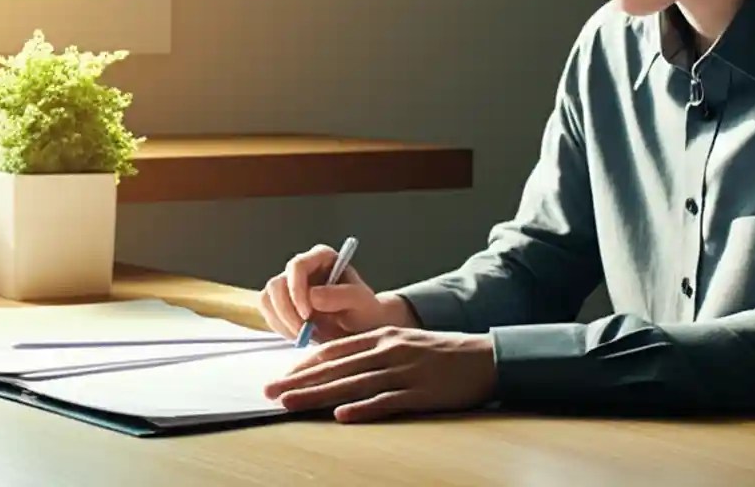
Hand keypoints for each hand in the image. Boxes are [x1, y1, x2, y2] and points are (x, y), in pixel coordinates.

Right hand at [258, 244, 417, 342]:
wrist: (359, 329)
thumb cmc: (365, 312)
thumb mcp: (363, 304)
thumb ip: (343, 295)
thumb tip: (312, 295)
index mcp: (322, 257)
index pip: (297, 266)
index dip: (297, 291)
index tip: (308, 316)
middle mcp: (302, 267)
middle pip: (276, 284)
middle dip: (287, 312)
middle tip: (304, 333)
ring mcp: (288, 284)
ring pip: (267, 299)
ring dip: (282, 322)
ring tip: (305, 335)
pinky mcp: (280, 302)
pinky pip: (268, 313)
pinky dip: (280, 328)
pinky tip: (300, 335)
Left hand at [263, 326, 496, 422]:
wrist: (485, 358)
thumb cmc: (442, 353)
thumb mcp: (404, 342)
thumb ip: (374, 351)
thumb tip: (341, 367)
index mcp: (382, 337)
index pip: (335, 350)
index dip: (305, 363)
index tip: (281, 375)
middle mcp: (388, 351)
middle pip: (336, 368)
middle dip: (299, 381)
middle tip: (269, 392)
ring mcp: (403, 372)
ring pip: (352, 384)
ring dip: (317, 395)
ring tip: (290, 404)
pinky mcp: (420, 393)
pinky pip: (387, 402)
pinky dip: (362, 410)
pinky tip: (340, 416)